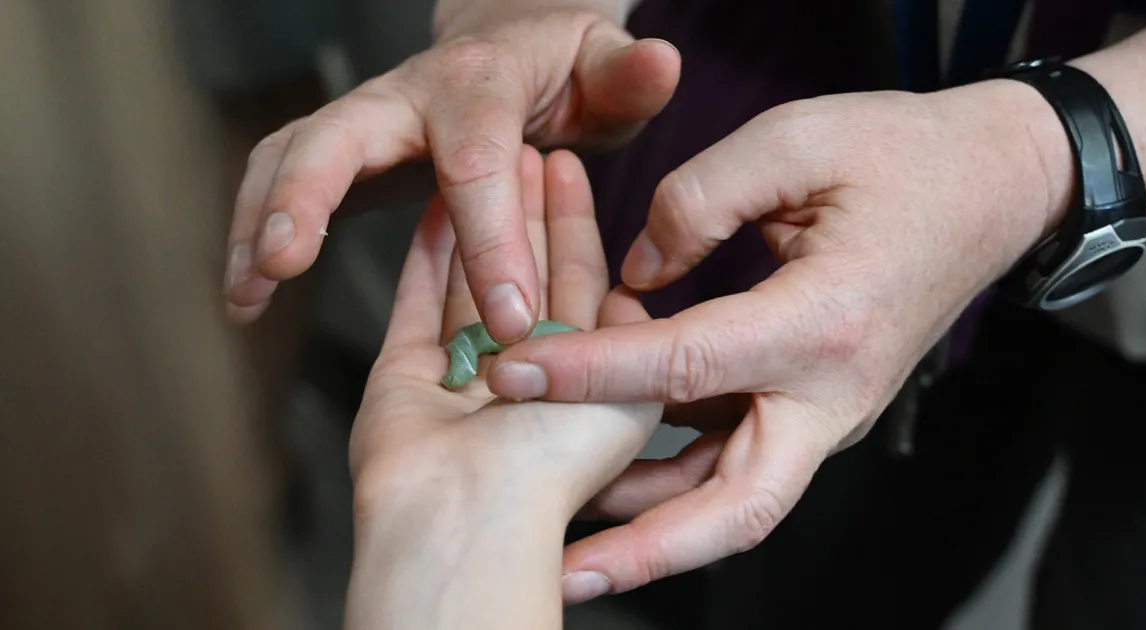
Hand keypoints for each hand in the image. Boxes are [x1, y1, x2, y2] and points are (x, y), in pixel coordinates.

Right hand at [223, 3, 679, 345]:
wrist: (510, 47)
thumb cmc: (566, 74)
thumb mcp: (606, 71)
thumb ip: (628, 78)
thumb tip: (662, 62)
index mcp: (478, 87)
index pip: (475, 163)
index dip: (491, 241)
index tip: (513, 320)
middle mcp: (405, 97)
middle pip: (338, 135)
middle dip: (305, 196)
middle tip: (284, 260)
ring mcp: (363, 123)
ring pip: (288, 156)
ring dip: (257, 223)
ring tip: (245, 298)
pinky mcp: (340, 155)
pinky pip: (280, 185)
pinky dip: (254, 236)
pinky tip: (246, 299)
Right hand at [344, 148, 663, 627]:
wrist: (470, 507)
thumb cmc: (558, 460)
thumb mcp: (629, 390)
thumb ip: (625, 334)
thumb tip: (625, 296)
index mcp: (582, 386)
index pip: (582, 285)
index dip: (576, 224)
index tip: (571, 166)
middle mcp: (524, 382)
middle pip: (526, 275)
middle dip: (526, 212)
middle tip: (525, 149)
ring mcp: (462, 379)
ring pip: (471, 282)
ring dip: (477, 223)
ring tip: (483, 162)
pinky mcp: (405, 376)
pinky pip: (417, 302)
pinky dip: (425, 255)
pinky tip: (431, 208)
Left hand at [483, 80, 1072, 601]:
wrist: (993, 189)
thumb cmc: (904, 158)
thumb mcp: (797, 141)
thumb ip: (698, 200)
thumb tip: (628, 276)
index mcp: (827, 323)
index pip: (689, 364)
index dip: (593, 371)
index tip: (512, 374)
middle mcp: (831, 392)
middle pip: (737, 506)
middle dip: (646, 549)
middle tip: (565, 575)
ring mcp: (827, 412)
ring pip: (734, 498)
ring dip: (653, 526)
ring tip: (569, 542)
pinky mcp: (813, 409)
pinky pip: (737, 462)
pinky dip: (674, 476)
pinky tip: (612, 465)